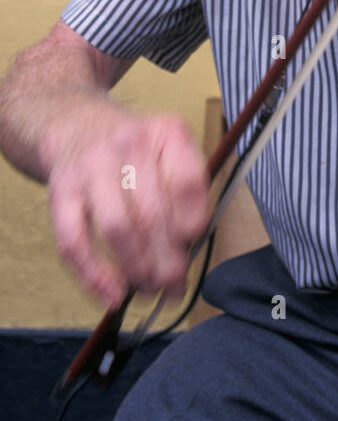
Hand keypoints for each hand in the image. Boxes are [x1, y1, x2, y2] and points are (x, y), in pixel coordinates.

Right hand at [47, 104, 209, 307]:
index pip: (187, 182)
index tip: (193, 246)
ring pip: (116, 228)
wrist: (77, 125)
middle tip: (175, 287)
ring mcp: (90, 166)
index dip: (193, 222)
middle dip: (168, 262)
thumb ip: (185, 191)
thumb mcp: (170, 150)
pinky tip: (112, 295)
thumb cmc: (135, 151)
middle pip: (153, 213)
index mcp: (166, 132)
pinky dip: (93, 275)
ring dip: (136, 270)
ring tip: (149, 290)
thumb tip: (188, 251)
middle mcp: (128, 143)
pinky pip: (73, 240)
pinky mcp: (61, 190)